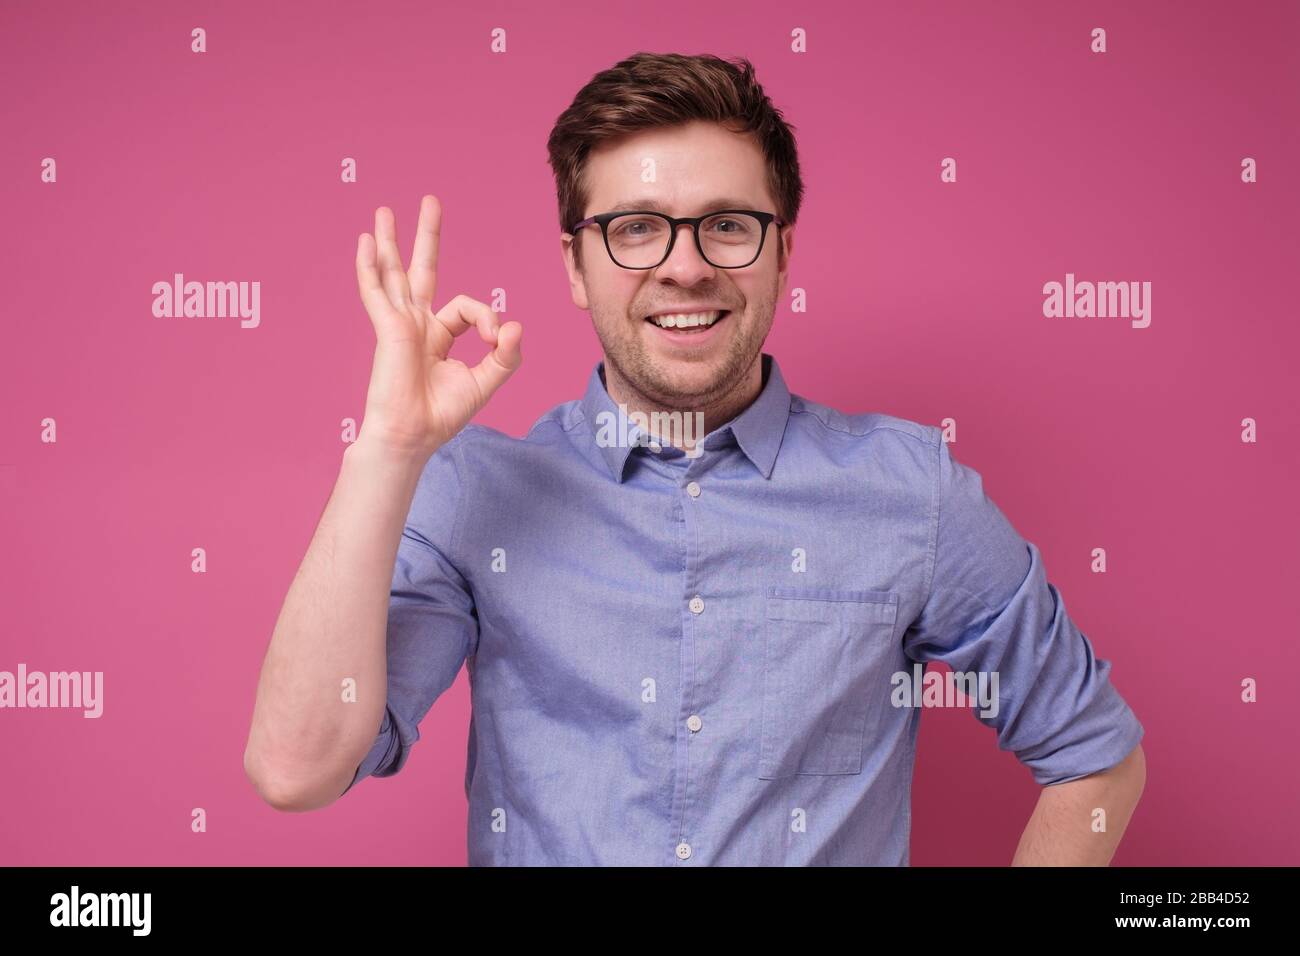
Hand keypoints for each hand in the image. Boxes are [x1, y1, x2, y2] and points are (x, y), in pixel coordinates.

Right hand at [354, 195, 522, 461]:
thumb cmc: (441, 415)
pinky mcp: (388, 328)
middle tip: (431, 202)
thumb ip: (504, 355)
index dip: (487, 318)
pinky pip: (376, 291)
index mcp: (438, 336)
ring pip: (393, 273)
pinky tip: (365, 241)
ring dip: (388, 241)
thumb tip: (516, 326)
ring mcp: (399, 323)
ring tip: (384, 211)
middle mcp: (416, 324)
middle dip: (426, 236)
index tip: (497, 340)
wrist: (412, 435)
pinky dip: (370, 266)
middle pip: (421, 270)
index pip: (466, 308)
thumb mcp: (484, 382)